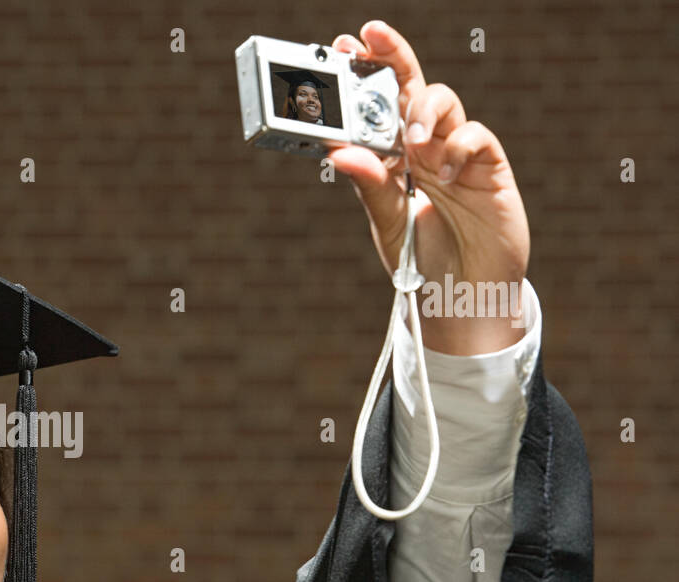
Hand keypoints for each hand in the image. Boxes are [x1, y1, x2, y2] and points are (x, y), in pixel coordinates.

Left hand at [326, 21, 530, 354]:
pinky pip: (476, 136)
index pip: (378, 105)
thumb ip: (369, 188)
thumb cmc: (422, 262)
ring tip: (412, 138)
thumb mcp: (387, 224)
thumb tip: (339, 152)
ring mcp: (457, 154)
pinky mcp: (489, 168)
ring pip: (444, 103)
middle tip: (372, 36)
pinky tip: (443, 177)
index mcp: (394, 158)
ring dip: (424, 110)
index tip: (342, 47)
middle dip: (393, 58)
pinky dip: (457, 148)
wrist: (461, 299)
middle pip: (410, 88)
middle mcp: (425, 148)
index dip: (364, 73)